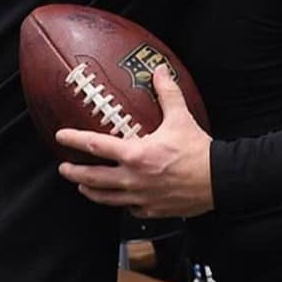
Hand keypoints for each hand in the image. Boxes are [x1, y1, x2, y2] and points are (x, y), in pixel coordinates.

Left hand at [55, 66, 213, 218]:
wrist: (220, 180)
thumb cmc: (199, 151)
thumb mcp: (181, 117)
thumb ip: (167, 93)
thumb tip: (160, 71)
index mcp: (135, 154)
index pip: (95, 146)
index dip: (74, 139)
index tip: (61, 136)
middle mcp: (133, 179)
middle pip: (94, 178)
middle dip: (74, 173)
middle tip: (63, 168)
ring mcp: (141, 198)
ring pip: (107, 198)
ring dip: (91, 192)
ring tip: (82, 187)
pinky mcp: (153, 210)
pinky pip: (130, 210)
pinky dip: (121, 204)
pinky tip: (119, 200)